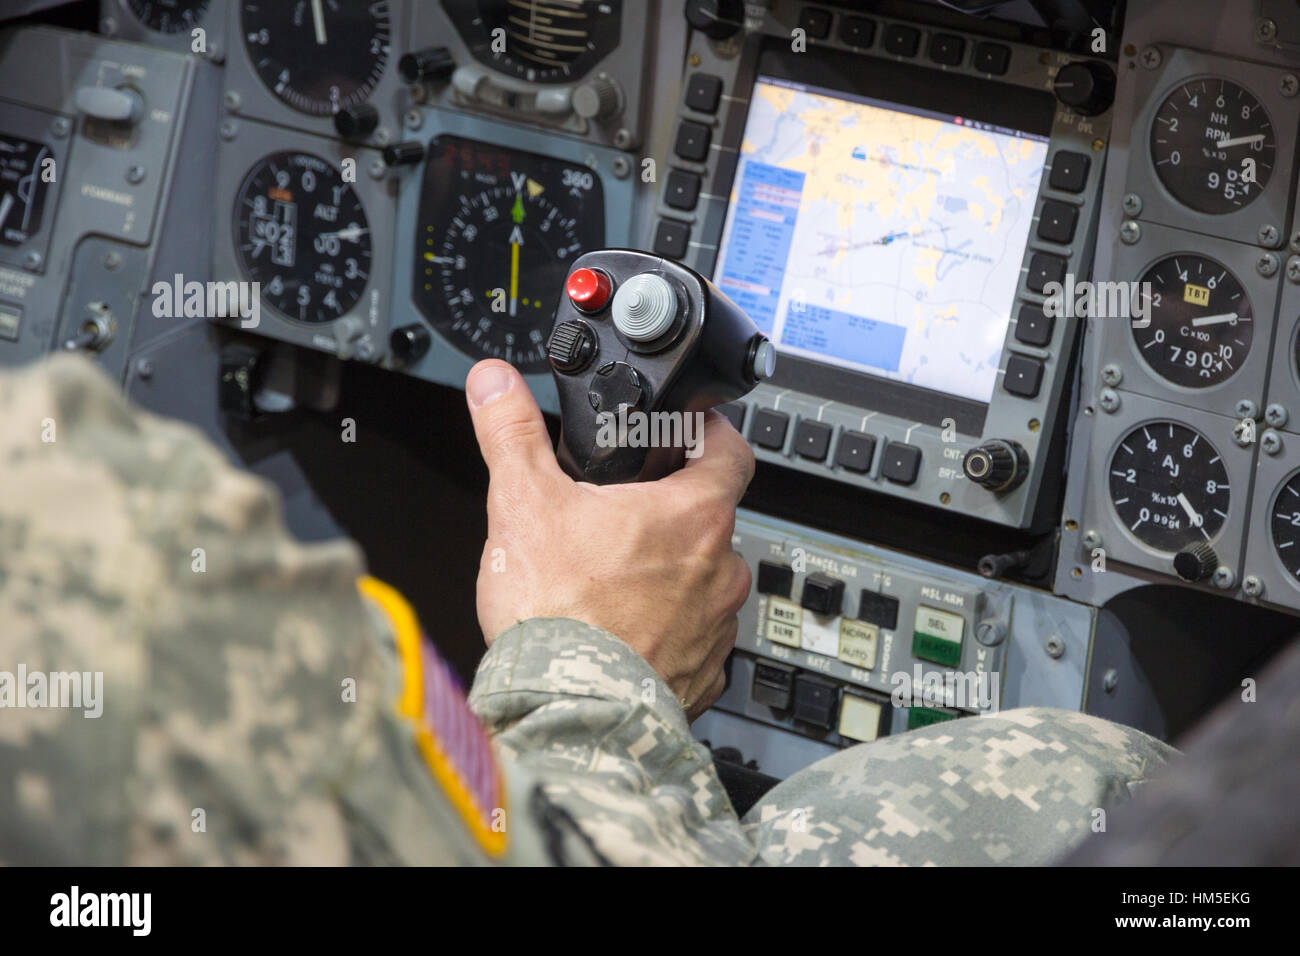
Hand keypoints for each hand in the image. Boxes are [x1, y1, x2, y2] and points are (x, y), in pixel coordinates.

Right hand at [465, 359, 753, 719]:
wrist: (566, 710)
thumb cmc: (557, 613)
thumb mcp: (523, 502)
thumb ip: (511, 432)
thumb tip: (495, 382)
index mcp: (693, 514)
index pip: (731, 450)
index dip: (709, 433)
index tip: (687, 432)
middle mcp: (721, 567)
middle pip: (711, 517)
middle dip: (671, 510)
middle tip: (622, 512)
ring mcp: (717, 624)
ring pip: (704, 579)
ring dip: (671, 572)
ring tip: (614, 577)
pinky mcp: (704, 672)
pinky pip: (696, 637)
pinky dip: (667, 628)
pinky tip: (623, 629)